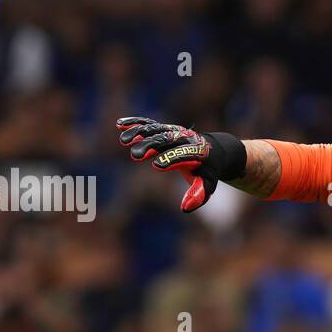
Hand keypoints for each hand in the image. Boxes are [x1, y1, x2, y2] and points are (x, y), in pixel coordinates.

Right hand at [115, 118, 244, 211]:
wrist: (212, 150)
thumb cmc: (207, 172)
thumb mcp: (207, 184)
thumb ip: (198, 195)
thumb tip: (185, 208)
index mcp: (198, 153)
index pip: (184, 154)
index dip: (171, 158)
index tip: (156, 165)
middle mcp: (186, 139)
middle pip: (167, 140)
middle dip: (151, 146)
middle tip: (135, 155)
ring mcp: (174, 131)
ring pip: (156, 129)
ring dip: (139, 133)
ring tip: (123, 141)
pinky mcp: (165, 128)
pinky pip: (149, 124)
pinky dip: (135, 123)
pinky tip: (119, 125)